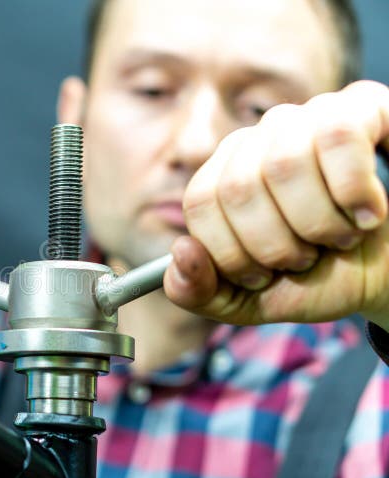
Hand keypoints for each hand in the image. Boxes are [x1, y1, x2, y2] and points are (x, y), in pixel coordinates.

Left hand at [163, 80, 388, 327]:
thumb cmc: (319, 276)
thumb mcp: (253, 300)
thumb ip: (200, 292)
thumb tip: (181, 252)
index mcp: (224, 175)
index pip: (198, 202)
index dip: (229, 252)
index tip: (262, 275)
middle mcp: (258, 136)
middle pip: (239, 187)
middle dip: (276, 246)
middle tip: (307, 256)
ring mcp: (307, 116)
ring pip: (285, 163)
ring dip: (320, 224)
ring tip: (340, 236)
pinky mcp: (361, 106)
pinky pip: (339, 135)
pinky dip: (355, 191)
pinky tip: (368, 214)